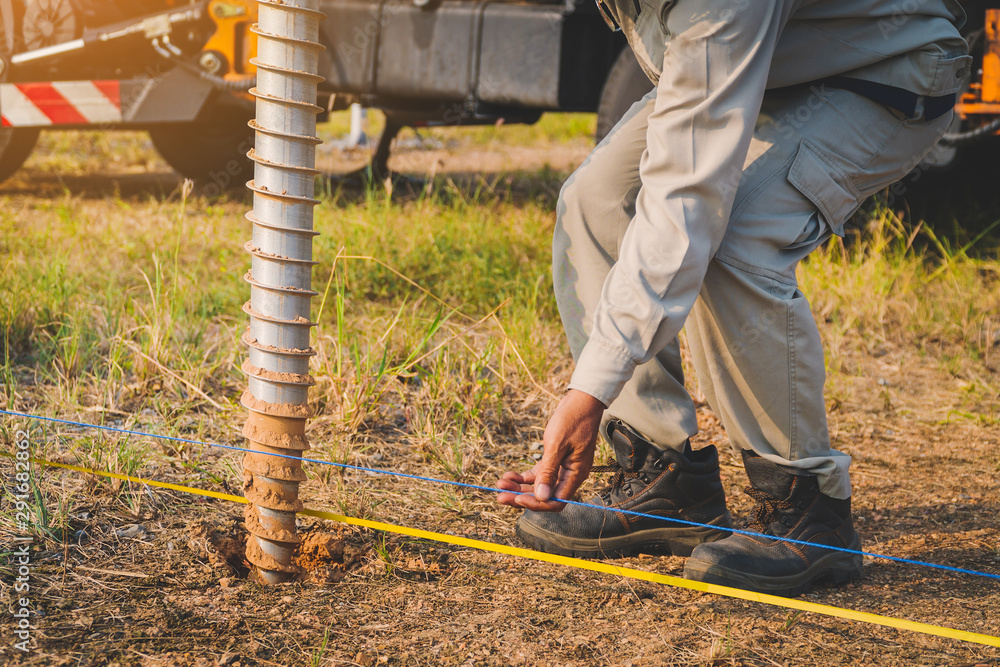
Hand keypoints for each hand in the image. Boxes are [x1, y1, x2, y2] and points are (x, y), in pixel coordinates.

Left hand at [496, 389, 605, 511]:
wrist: (581, 402)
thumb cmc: (572, 420)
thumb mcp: (557, 444)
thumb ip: (549, 471)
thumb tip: (542, 496)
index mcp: (575, 475)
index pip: (555, 501)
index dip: (536, 503)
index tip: (517, 499)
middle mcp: (569, 475)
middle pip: (544, 496)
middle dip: (521, 496)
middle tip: (499, 496)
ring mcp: (561, 468)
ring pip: (538, 485)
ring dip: (519, 487)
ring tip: (500, 483)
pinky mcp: (554, 460)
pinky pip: (538, 474)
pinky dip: (523, 476)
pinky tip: (509, 475)